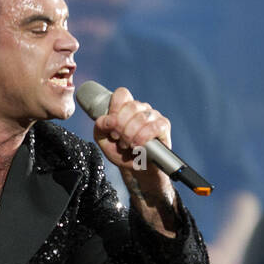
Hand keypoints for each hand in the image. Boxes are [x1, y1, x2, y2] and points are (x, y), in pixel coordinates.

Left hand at [93, 87, 178, 234]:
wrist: (138, 169)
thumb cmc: (122, 153)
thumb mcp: (105, 142)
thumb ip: (99, 129)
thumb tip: (104, 120)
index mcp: (126, 108)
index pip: (122, 94)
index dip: (114, 107)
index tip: (110, 124)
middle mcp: (141, 108)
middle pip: (131, 106)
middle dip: (121, 125)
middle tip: (117, 139)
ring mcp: (153, 116)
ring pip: (141, 117)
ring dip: (130, 133)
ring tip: (127, 145)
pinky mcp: (163, 126)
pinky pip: (154, 127)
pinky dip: (143, 137)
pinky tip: (137, 146)